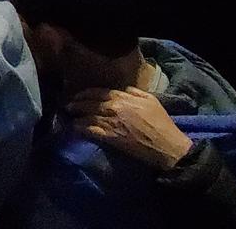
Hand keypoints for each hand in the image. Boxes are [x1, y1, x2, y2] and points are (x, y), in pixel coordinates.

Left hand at [68, 86, 192, 171]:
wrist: (167, 146)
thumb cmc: (162, 123)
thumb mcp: (150, 100)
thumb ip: (134, 91)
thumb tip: (122, 88)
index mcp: (124, 97)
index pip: (99, 92)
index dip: (86, 93)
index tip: (78, 95)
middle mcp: (114, 107)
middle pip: (89, 102)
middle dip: (76, 103)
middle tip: (68, 105)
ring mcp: (111, 122)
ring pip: (88, 116)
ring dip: (76, 115)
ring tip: (69, 116)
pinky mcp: (111, 137)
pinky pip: (91, 130)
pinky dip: (81, 128)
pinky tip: (75, 128)